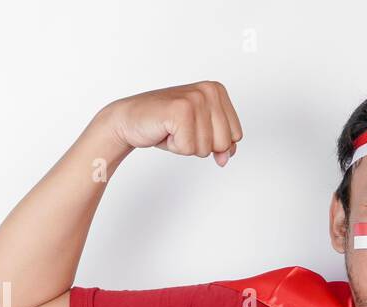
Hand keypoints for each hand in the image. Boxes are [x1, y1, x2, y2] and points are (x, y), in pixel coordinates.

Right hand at [103, 81, 243, 165]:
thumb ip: (222, 143)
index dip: (214, 142)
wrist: (130, 119)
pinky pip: (190, 148)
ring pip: (207, 148)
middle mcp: (209, 91)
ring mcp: (195, 99)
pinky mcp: (180, 110)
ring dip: (186, 146)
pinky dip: (175, 147)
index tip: (194, 129)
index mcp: (217, 91)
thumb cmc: (165, 125)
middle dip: (201, 145)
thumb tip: (227, 157)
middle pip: (225, 143)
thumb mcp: (201, 133)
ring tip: (172, 130)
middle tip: (181, 130)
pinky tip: (165, 131)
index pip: (236, 136)